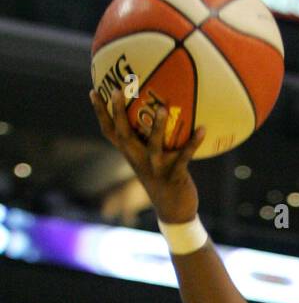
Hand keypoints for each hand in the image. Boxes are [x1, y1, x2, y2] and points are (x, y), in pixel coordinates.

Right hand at [89, 87, 204, 223]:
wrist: (174, 212)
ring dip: (157, 127)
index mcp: (132, 155)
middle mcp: (139, 161)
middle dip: (119, 113)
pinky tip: (202, 128)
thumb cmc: (163, 180)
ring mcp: (157, 169)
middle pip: (124, 135)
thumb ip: (147, 141)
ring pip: (154, 147)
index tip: (93, 91)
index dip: (101, 113)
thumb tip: (155, 110)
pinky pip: (184, 157)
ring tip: (162, 108)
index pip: (110, 133)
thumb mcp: (150, 161)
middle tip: (116, 90)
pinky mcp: (175, 176)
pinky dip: (193, 143)